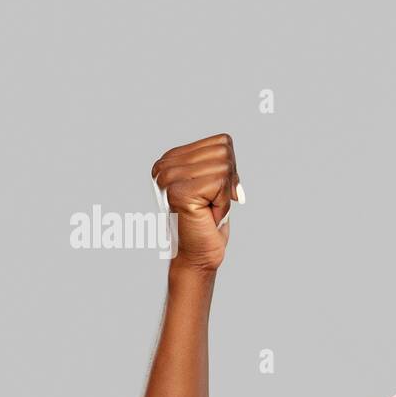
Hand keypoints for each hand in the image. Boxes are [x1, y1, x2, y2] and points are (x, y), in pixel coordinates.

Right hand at [150, 132, 242, 272]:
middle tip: (214, 203)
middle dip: (229, 182)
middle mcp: (165, 164)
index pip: (222, 142)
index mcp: (172, 158)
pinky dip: (223, 204)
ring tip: (208, 210)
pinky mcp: (178, 191)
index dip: (230, 170)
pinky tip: (208, 215)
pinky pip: (220, 184)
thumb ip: (220, 161)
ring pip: (224, 168)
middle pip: (224, 152)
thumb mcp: (217, 184)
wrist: (199, 254)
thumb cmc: (208, 221)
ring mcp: (169, 177)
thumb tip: (227, 143)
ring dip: (225, 195)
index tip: (216, 192)